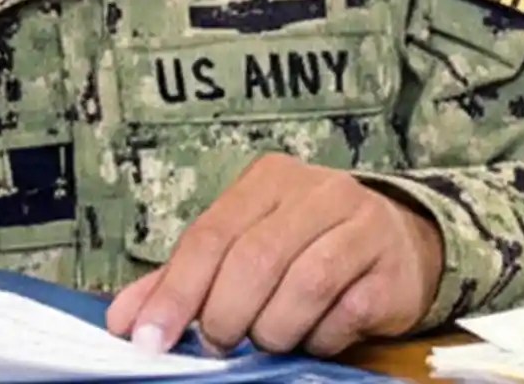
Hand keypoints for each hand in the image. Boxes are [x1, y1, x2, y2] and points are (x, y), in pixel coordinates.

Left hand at [106, 153, 444, 357]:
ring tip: (266, 340)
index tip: (150, 337)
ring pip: (302, 285)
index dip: (176, 290)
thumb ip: (183, 279)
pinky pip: (345, 312)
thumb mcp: (240, 248)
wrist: (399, 242)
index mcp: (266, 180)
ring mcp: (360, 225)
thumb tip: (125, 320)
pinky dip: (319, 336)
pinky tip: (313, 335)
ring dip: (272, 327)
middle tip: (216, 343)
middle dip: (224, 314)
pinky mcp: (392, 268)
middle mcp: (315, 192)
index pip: (209, 235)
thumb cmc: (304, 245)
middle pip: (253, 259)